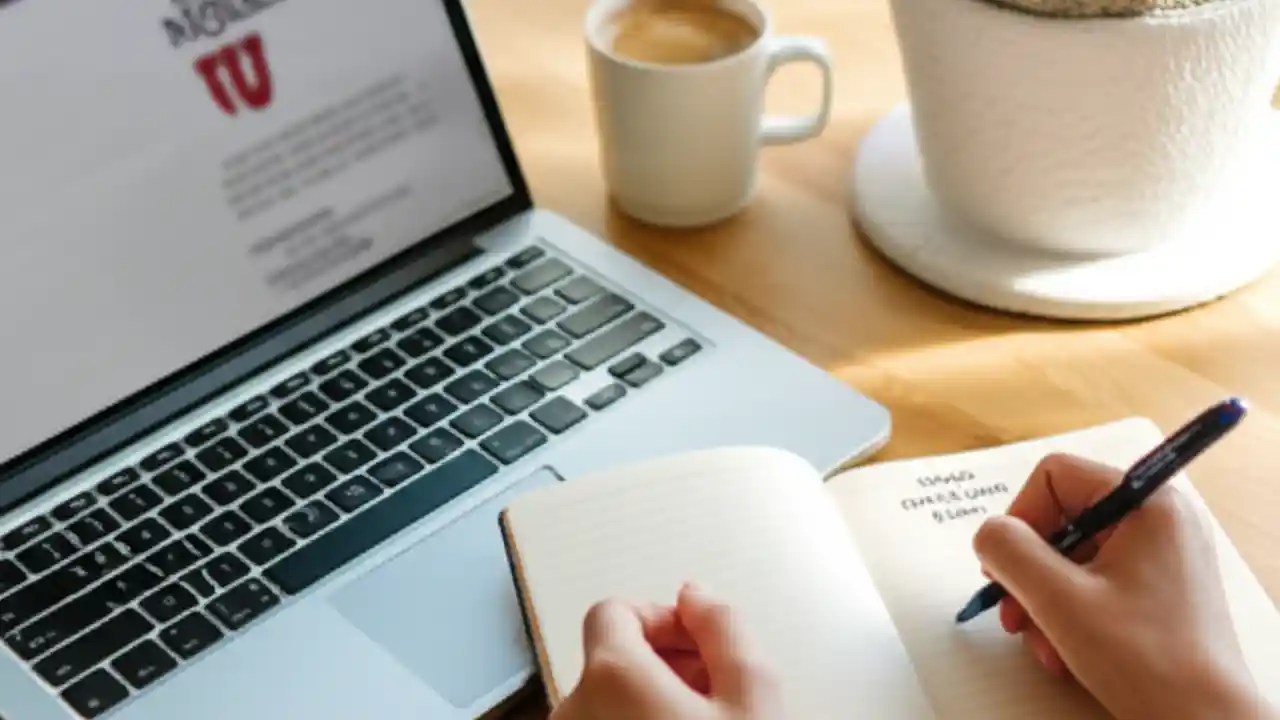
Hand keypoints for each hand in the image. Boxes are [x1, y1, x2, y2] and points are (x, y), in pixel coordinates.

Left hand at [549, 584, 783, 719]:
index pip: (614, 609)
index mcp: (610, 676)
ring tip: (704, 717)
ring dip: (652, 694)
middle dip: (664, 659)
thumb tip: (696, 595)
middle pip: (612, 654)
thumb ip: (724, 629)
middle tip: (714, 686)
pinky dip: (636, 718)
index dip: (664, 618)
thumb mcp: (754, 697)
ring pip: (608, 695)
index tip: (699, 642)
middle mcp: (574, 708)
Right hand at [973, 454, 1275, 719]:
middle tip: (1014, 613)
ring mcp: (1161, 555)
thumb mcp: (1059, 600)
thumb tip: (988, 533)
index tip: (1009, 567)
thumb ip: (1010, 552)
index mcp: (1148, 503)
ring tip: (1043, 643)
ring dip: (1044, 601)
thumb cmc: (1147, 660)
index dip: (1021, 519)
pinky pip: (1095, 582)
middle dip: (1029, 571)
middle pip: (1061, 520)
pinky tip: (1064, 650)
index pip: (1056, 476)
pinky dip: (1069, 613)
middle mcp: (1159, 519)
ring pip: (1072, 557)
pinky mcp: (1158, 588)